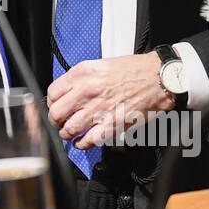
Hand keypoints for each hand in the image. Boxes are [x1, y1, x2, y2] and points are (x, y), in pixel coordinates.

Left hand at [46, 52, 171, 149]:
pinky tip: (81, 142)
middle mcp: (87, 91)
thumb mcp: (100, 64)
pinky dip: (82, 144)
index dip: (51, 102)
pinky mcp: (112, 124)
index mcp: (83, 73)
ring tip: (69, 134)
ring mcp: (99, 109)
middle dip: (55, 120)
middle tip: (59, 122)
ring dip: (66, 134)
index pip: (52, 92)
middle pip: (56, 112)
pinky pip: (89, 140)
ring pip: (69, 129)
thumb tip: (66, 92)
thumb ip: (81, 78)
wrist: (158, 78)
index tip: (55, 106)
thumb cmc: (133, 70)